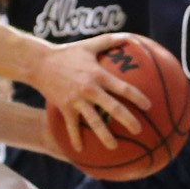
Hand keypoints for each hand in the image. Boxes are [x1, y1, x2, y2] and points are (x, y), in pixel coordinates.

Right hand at [30, 34, 150, 151]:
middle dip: (127, 120)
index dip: (137, 97)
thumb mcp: (89, 45)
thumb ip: (110, 41)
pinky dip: (76, 139)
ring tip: (114, 147)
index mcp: (98, 74)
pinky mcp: (65, 108)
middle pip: (112, 108)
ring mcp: (76, 101)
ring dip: (104, 136)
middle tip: (139, 130)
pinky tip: (81, 151)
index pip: (122, 87)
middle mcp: (89, 89)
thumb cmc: (68, 54)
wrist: (40, 64)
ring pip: (93, 122)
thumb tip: (130, 37)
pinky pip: (72, 127)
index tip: (149, 106)